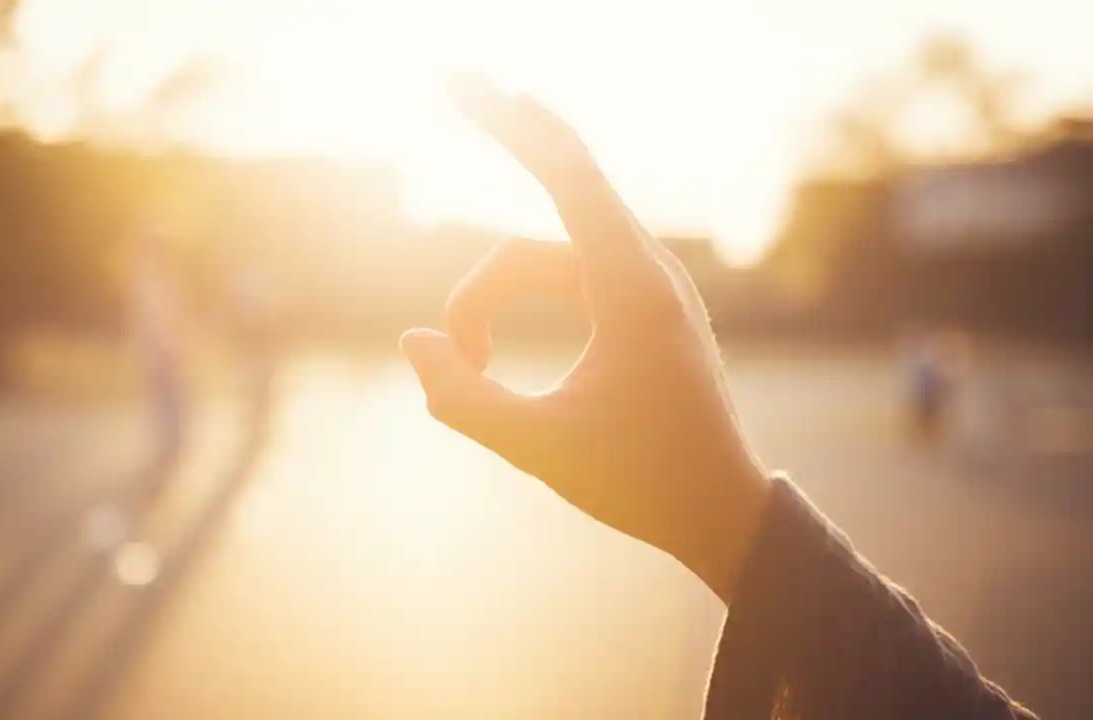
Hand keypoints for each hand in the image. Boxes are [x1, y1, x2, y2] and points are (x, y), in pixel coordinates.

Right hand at [401, 81, 770, 602]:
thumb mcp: (537, 447)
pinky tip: (480, 331)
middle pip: (552, 194)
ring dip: (488, 299)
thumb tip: (413, 342)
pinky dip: (515, 297)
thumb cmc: (641, 481)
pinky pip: (563, 276)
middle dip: (506, 134)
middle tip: (449, 75)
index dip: (509, 122)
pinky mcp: (637, 310)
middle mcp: (646, 270)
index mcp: (633, 287)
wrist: (722, 512)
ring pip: (543, 257)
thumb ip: (460, 398)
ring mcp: (645, 287)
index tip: (462, 81)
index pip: (567, 174)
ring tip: (462, 368)